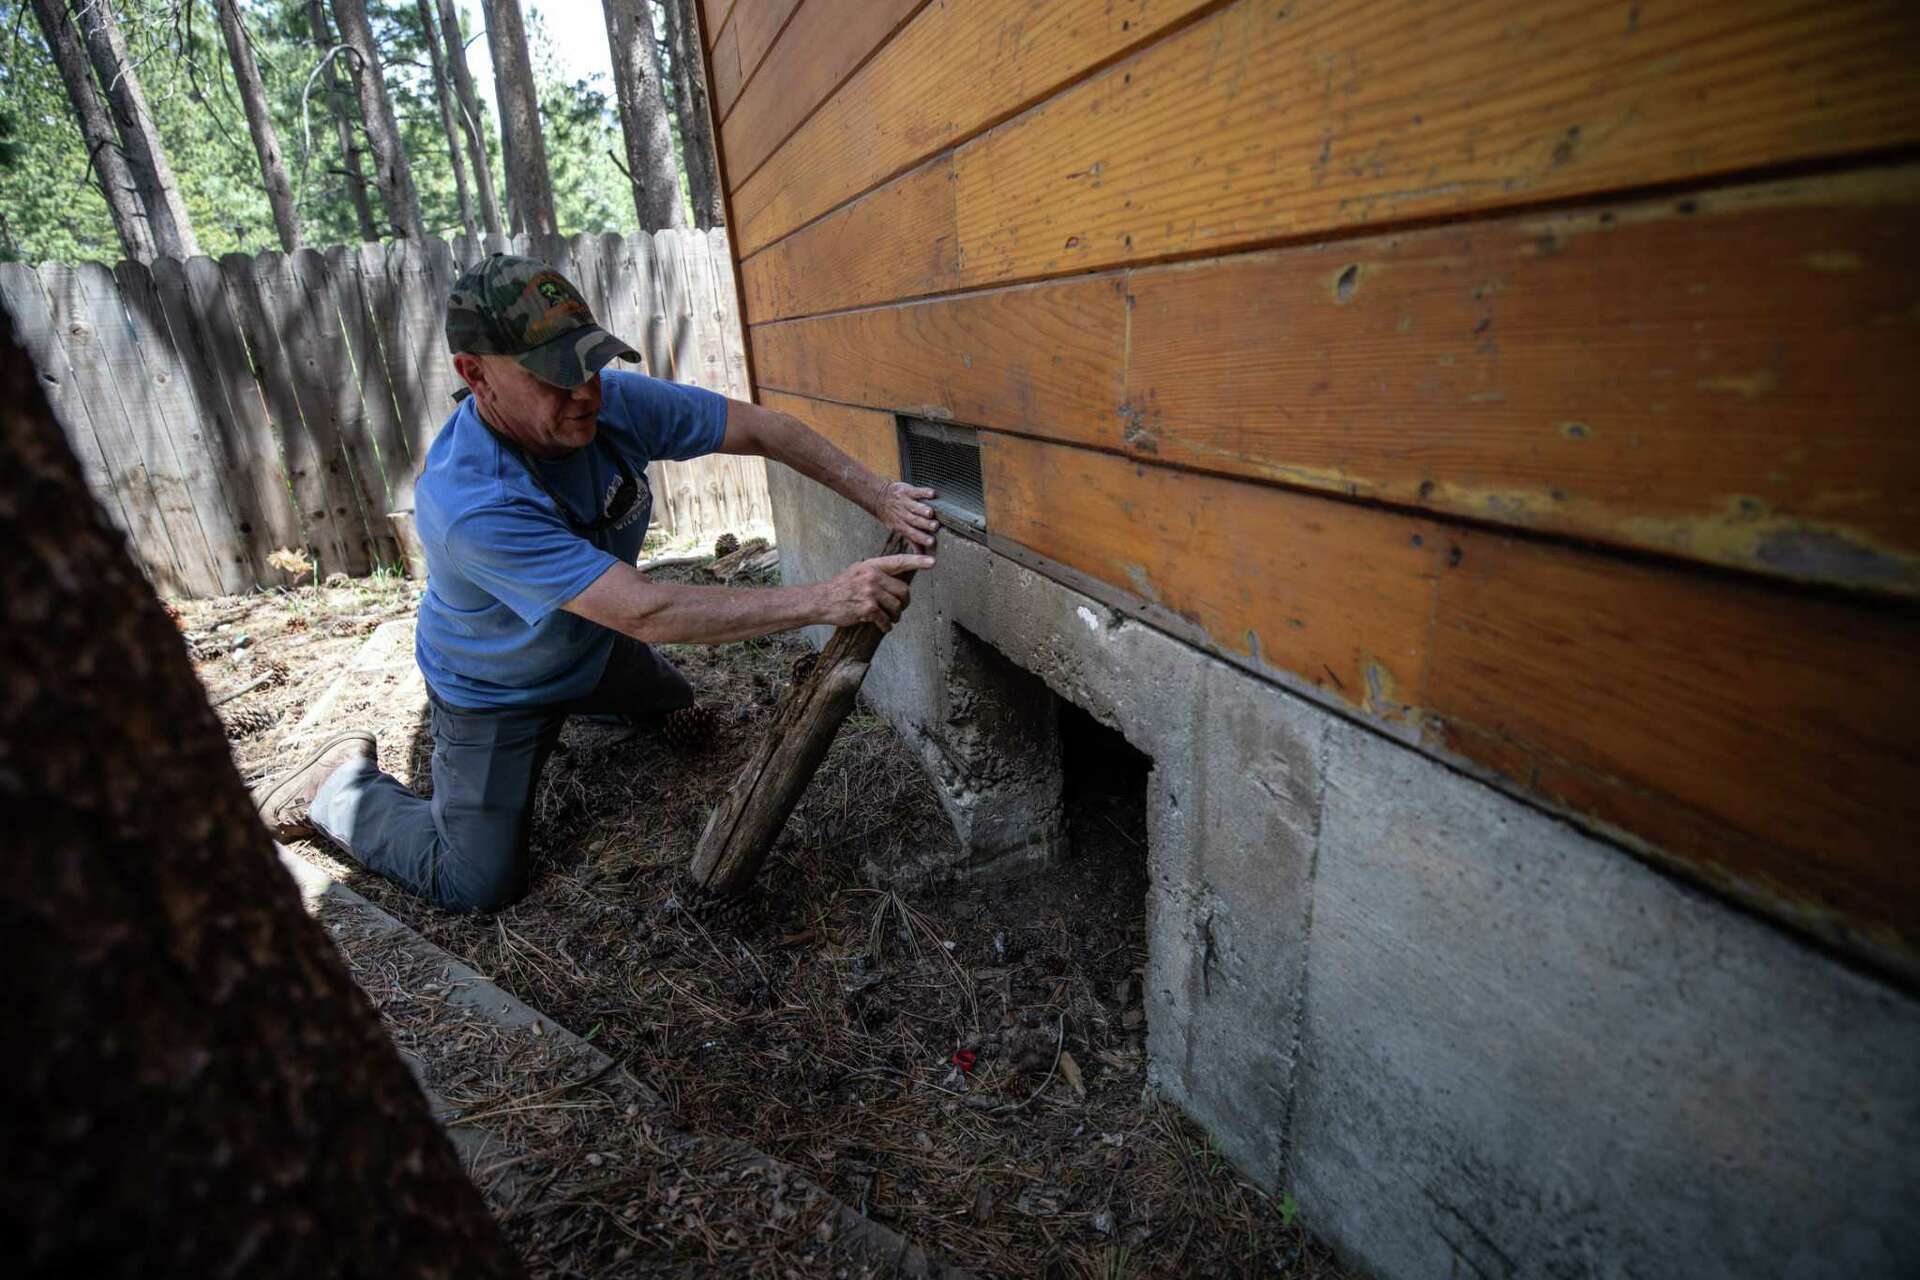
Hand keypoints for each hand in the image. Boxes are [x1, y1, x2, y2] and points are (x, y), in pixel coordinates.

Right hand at [816, 554, 935, 631]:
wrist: (821, 600)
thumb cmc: (841, 587)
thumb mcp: (858, 571)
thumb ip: (877, 572)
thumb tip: (898, 577)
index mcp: (872, 565)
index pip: (899, 562)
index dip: (917, 561)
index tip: (932, 561)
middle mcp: (872, 576)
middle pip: (903, 591)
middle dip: (904, 603)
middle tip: (899, 608)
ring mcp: (870, 592)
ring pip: (896, 607)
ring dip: (895, 616)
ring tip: (889, 618)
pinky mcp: (866, 608)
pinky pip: (885, 620)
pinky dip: (886, 626)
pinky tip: (883, 626)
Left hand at [877, 482, 938, 548]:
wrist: (879, 497)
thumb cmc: (892, 515)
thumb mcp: (899, 529)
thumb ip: (912, 540)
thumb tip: (921, 555)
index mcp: (901, 525)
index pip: (912, 534)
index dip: (921, 538)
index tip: (931, 542)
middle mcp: (902, 514)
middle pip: (914, 521)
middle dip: (925, 524)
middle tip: (935, 526)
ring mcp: (904, 502)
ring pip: (914, 507)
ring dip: (923, 510)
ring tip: (931, 513)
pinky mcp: (907, 491)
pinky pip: (916, 491)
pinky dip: (924, 492)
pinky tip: (932, 494)